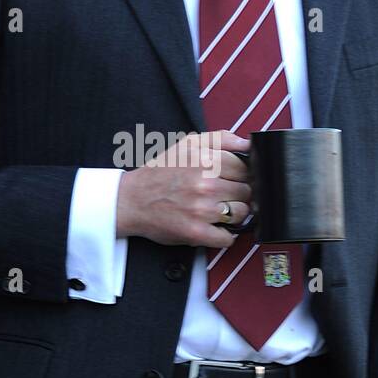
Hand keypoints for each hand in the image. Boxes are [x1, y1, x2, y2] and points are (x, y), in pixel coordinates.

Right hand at [115, 129, 251, 248]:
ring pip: (241, 213)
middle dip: (236, 193)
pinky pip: (227, 238)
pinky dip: (223, 235)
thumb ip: (220, 139)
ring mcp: (202, 210)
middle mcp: (206, 185)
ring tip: (216, 210)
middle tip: (220, 194)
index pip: (245, 168)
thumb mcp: (186, 144)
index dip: (239, 174)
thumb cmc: (158, 172)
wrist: (130, 200)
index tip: (230, 179)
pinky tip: (212, 226)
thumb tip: (247, 143)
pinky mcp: (196, 232)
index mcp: (206, 161)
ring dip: (232, 214)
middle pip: (245, 191)